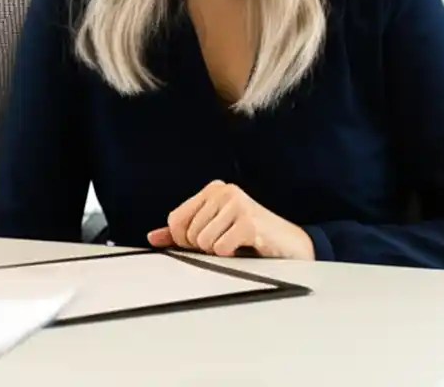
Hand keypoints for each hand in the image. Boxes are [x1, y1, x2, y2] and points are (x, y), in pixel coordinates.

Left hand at [147, 180, 314, 259]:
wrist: (291, 246)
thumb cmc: (251, 238)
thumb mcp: (214, 230)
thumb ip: (182, 232)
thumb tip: (152, 237)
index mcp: (212, 189)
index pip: (175, 219)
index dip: (184, 239)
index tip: (205, 241)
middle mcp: (224, 191)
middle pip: (188, 232)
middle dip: (203, 247)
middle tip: (227, 243)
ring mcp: (237, 203)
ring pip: (203, 241)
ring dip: (219, 251)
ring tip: (237, 244)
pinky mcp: (248, 222)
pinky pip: (220, 248)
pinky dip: (231, 255)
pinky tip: (246, 247)